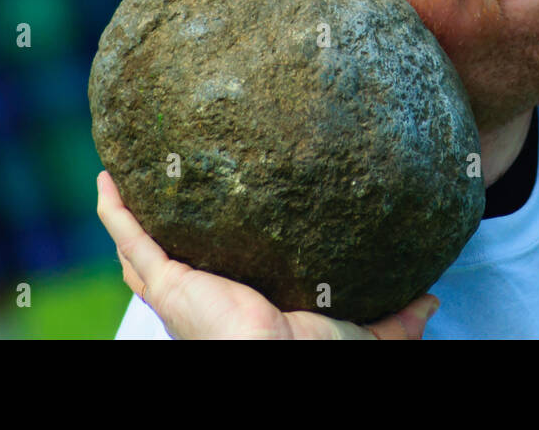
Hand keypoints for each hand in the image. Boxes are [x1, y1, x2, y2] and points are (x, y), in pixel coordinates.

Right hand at [95, 170, 439, 338]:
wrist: (288, 362)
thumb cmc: (322, 356)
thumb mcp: (368, 331)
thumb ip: (397, 317)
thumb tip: (433, 300)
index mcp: (239, 309)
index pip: (219, 276)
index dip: (211, 254)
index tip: (220, 220)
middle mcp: (203, 299)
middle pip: (169, 262)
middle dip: (160, 231)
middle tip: (158, 189)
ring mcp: (180, 289)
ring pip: (143, 247)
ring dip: (128, 214)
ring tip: (120, 175)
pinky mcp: (167, 282)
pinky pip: (131, 238)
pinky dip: (114, 210)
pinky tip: (105, 178)